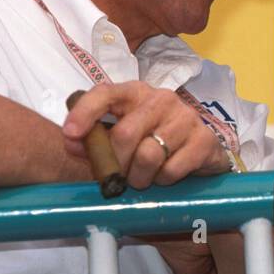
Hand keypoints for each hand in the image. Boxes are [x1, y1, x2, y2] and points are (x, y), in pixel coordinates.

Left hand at [62, 81, 228, 189]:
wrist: (202, 155)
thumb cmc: (153, 144)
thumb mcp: (121, 139)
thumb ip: (94, 140)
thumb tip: (72, 142)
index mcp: (136, 93)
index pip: (106, 93)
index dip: (85, 112)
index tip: (70, 134)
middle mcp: (162, 99)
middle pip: (125, 134)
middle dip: (115, 164)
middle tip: (116, 178)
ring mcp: (186, 118)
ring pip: (148, 156)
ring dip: (139, 177)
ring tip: (142, 179)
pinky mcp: (204, 140)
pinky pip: (171, 169)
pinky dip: (162, 181)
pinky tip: (166, 176)